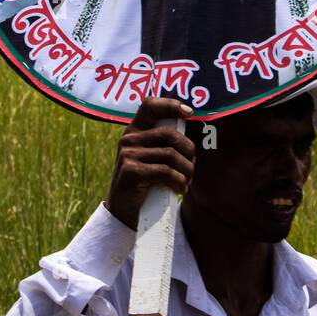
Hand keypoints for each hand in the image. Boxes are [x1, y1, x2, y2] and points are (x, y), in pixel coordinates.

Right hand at [105, 98, 195, 230]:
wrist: (124, 211)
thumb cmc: (145, 182)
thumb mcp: (151, 157)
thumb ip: (164, 142)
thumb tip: (190, 123)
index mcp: (134, 131)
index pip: (149, 105)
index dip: (170, 104)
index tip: (189, 113)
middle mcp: (129, 139)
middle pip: (170, 134)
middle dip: (188, 152)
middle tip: (192, 168)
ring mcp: (128, 155)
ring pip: (171, 155)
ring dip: (187, 171)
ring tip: (187, 181)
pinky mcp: (131, 172)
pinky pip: (166, 172)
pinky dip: (179, 182)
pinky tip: (180, 189)